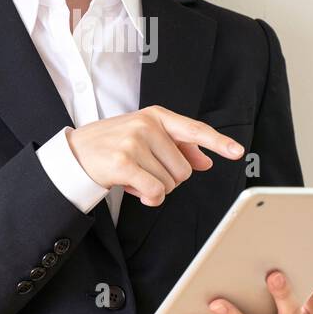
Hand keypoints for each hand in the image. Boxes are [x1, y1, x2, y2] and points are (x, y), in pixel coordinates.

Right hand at [64, 105, 243, 206]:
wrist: (74, 154)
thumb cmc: (114, 145)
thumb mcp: (145, 137)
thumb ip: (177, 147)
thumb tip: (206, 162)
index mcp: (156, 115)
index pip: (194, 130)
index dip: (218, 142)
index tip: (237, 152)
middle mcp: (147, 124)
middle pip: (184, 170)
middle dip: (168, 179)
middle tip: (144, 171)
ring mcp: (134, 142)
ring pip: (170, 183)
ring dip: (154, 188)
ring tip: (133, 176)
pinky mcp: (123, 163)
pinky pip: (155, 192)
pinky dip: (148, 198)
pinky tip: (133, 189)